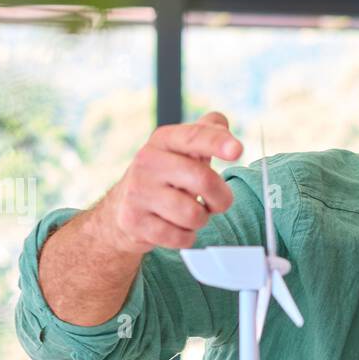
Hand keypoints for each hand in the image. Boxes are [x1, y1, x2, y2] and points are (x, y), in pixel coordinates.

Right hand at [95, 111, 242, 253]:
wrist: (121, 209)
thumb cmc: (164, 176)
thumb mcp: (181, 151)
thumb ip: (205, 132)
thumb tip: (222, 122)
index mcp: (164, 140)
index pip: (194, 137)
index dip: (217, 142)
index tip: (237, 150)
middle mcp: (148, 161)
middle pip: (204, 180)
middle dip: (221, 199)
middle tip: (218, 203)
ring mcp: (138, 191)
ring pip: (193, 215)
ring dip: (200, 220)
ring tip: (189, 213)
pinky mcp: (134, 221)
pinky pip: (180, 237)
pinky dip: (186, 237)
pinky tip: (175, 227)